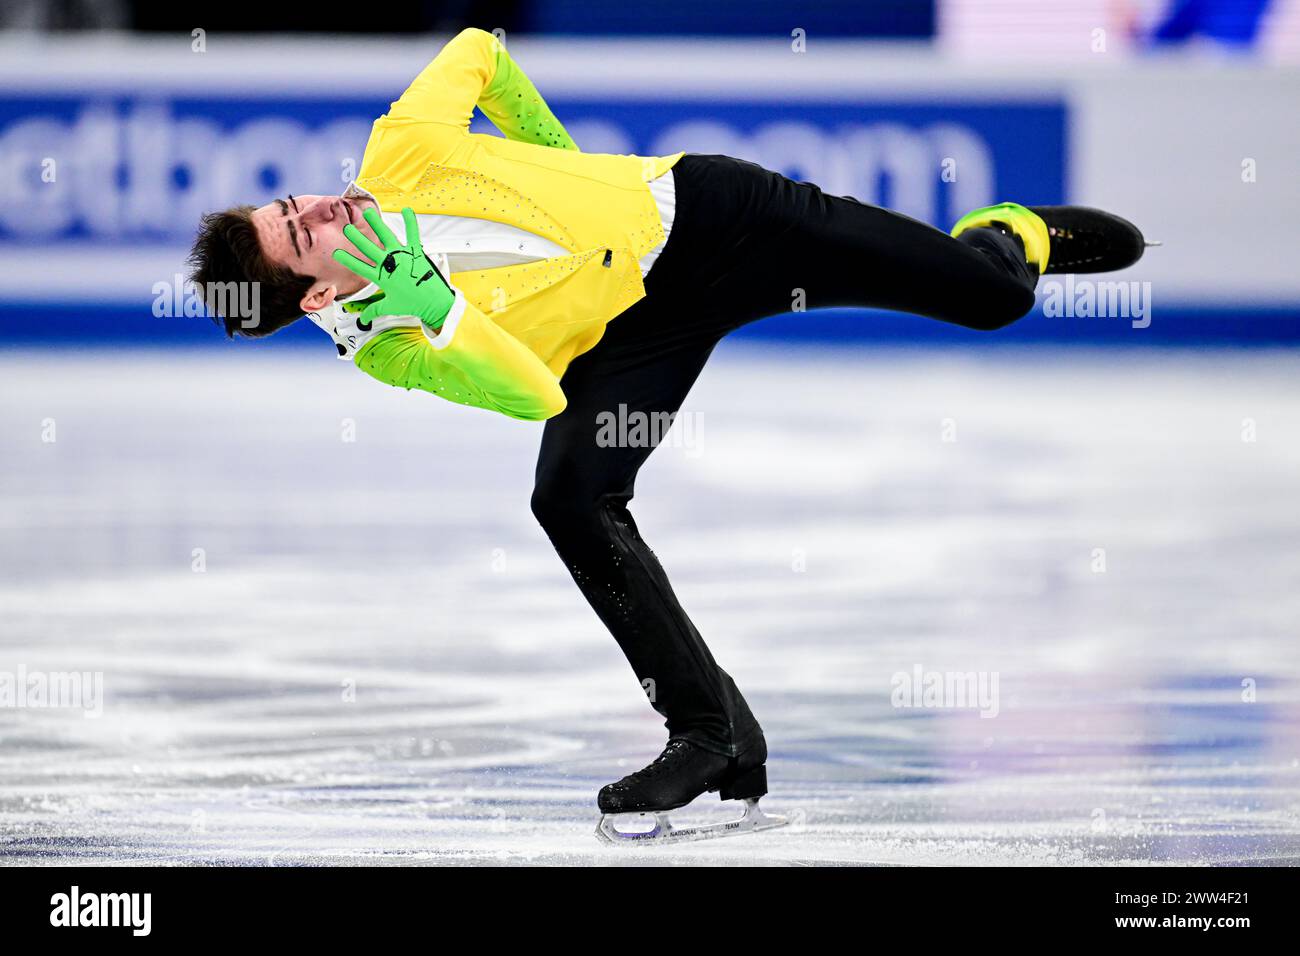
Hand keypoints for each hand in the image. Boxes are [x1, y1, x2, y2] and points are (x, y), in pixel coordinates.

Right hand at [333, 207, 453, 330]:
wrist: (434, 303)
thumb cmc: (413, 305)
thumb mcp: (390, 307)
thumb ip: (374, 310)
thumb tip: (363, 319)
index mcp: (382, 277)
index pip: (360, 267)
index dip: (347, 260)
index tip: (336, 252)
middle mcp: (390, 265)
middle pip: (369, 249)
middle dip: (357, 238)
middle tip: (347, 228)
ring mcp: (402, 257)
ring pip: (387, 237)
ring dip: (377, 224)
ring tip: (369, 213)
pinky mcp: (416, 253)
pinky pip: (413, 234)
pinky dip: (411, 222)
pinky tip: (407, 209)